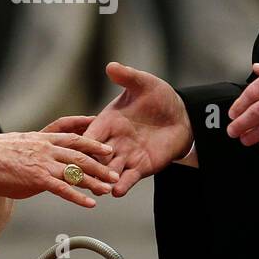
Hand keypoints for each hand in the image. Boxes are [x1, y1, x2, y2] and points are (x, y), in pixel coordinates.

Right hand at [0, 130, 117, 208]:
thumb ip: (39, 153)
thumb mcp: (23, 146)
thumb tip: (46, 162)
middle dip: (100, 164)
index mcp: (44, 138)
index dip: (93, 143)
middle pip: (80, 155)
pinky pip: (63, 189)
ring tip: (109, 188)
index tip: (107, 148)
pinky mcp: (38, 178)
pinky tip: (90, 204)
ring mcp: (44, 162)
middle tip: (115, 172)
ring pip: (76, 172)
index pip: (74, 137)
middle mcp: (47, 148)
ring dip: (94, 181)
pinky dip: (78, 197)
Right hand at [47, 62, 191, 196]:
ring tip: (98, 189)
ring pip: (110, 171)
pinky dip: (122, 185)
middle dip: (90, 167)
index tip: (76, 151)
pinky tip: (117, 192)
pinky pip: (128, 178)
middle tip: (82, 176)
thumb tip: (111, 66)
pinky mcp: (140, 167)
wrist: (182, 116)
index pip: (91, 134)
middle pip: (96, 157)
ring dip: (104, 180)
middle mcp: (113, 141)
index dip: (85, 143)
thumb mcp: (144, 85)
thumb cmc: (160, 97)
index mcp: (108, 122)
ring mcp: (126, 156)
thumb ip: (128, 77)